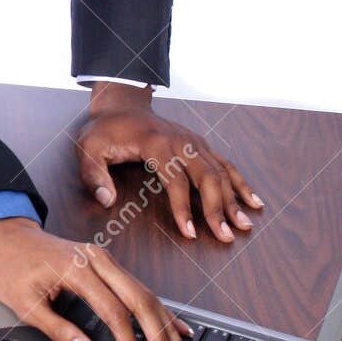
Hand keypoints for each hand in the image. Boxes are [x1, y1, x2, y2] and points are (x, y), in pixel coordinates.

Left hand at [0, 215, 193, 340]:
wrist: (7, 236)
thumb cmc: (11, 269)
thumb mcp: (24, 305)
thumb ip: (59, 330)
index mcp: (77, 269)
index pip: (114, 311)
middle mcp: (98, 259)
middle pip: (140, 299)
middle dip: (160, 336)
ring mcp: (105, 258)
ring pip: (145, 292)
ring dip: (166, 324)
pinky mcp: (107, 262)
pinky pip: (139, 286)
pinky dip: (159, 309)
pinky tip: (177, 326)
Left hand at [77, 81, 263, 243]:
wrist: (121, 105)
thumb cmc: (104, 130)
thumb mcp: (88, 149)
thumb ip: (94, 175)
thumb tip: (106, 200)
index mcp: (155, 143)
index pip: (175, 180)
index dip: (183, 208)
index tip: (190, 233)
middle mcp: (181, 141)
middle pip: (207, 176)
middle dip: (217, 208)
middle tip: (225, 236)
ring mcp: (194, 141)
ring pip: (221, 171)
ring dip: (234, 199)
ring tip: (245, 226)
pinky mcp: (200, 144)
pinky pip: (225, 164)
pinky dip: (241, 183)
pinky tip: (253, 201)